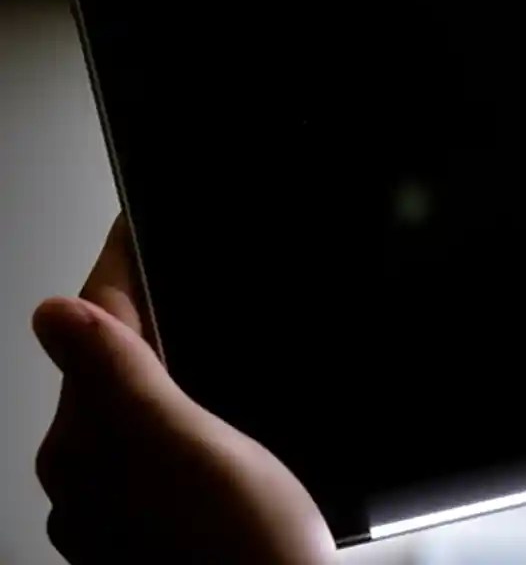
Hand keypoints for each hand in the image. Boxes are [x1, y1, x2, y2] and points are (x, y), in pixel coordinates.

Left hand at [33, 218, 335, 563]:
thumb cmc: (244, 552)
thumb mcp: (190, 449)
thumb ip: (123, 378)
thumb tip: (56, 310)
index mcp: (90, 444)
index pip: (96, 325)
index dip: (122, 264)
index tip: (138, 218)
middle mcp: (92, 476)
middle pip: (110, 365)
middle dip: (140, 314)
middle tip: (173, 262)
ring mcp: (123, 505)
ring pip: (136, 408)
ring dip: (162, 366)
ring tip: (199, 328)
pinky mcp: (158, 524)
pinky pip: (159, 448)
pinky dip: (179, 416)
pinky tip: (213, 415)